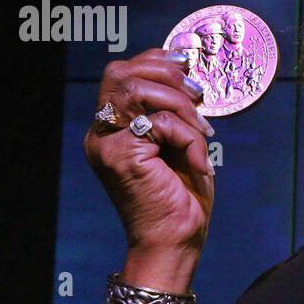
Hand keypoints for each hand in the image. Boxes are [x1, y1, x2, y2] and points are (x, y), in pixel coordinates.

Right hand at [84, 47, 215, 290]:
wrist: (176, 242)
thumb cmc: (181, 197)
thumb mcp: (179, 143)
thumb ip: (173, 110)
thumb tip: (186, 71)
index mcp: (112, 129)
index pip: (121, 74)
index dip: (156, 61)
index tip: (189, 66)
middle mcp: (101, 135)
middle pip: (120, 73)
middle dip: (166, 75)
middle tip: (198, 94)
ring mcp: (107, 145)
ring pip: (137, 91)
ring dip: (180, 105)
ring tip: (202, 131)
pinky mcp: (121, 158)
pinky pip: (161, 124)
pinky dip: (190, 138)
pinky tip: (200, 162)